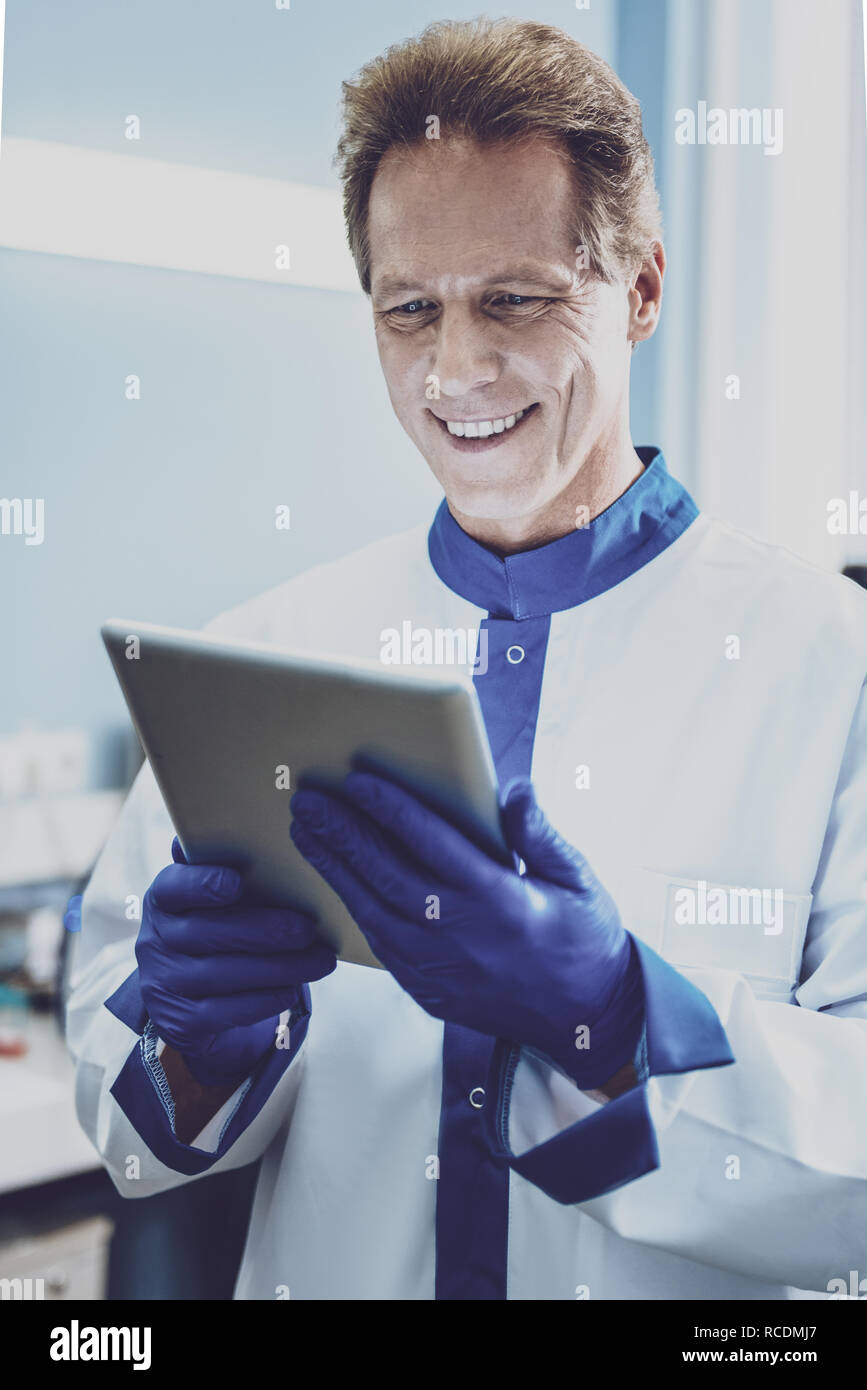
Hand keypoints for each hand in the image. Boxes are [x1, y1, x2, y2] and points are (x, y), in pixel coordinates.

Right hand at [136, 838, 335, 1085]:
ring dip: (279, 967)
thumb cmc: (215, 927)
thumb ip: (224, 867)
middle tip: (308, 928)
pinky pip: (227, 1011)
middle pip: (208, 934)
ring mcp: (166, 984)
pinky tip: (294, 988)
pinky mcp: (183, 1021)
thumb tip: (248, 825)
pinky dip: (265, 999)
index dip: (202, 884)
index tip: (236, 882)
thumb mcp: (212, 899)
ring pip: (224, 975)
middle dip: (264, 931)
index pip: (173, 887)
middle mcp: (156, 941)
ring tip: (321, 960)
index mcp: (163, 900)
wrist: (188, 995)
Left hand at [290, 769, 643, 1087]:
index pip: (432, 844)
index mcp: (499, 902)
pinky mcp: (426, 989)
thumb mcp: (577, 880)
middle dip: (342, 834)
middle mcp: (459, 935)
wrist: (585, 1020)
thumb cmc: (583, 940)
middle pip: (386, 874)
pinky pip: (379, 943)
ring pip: (371, 910)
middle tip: (307, 799)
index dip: (392, 810)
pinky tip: (335, 881)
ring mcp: (437, 968)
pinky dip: (352, 908)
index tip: (358, 781)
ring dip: (334, 868)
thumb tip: (513, 786)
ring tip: (305, 832)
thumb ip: (539, 833)